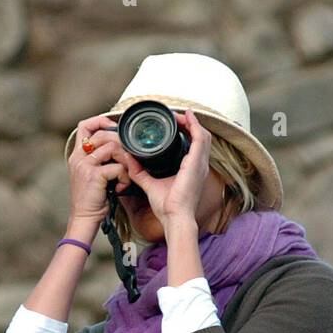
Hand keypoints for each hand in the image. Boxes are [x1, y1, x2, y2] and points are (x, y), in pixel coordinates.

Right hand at [67, 114, 134, 225]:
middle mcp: (78, 157)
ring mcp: (85, 165)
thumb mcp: (91, 175)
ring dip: (125, 161)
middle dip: (120, 144)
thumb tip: (119, 148)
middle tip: (127, 160)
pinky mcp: (93, 175)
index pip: (84, 126)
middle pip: (102, 134)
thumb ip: (99, 160)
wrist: (84, 218)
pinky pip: (117, 166)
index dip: (100, 121)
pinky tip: (121, 186)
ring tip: (125, 175)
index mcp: (77, 155)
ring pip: (112, 148)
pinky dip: (124, 176)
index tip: (113, 130)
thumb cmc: (92, 200)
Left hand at [119, 109, 210, 231]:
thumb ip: (139, 171)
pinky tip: (187, 117)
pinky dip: (194, 125)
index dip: (188, 133)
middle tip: (177, 117)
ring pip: (203, 135)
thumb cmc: (167, 207)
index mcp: (192, 170)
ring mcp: (200, 164)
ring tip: (181, 115)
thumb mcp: (150, 184)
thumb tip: (129, 159)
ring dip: (192, 122)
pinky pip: (200, 138)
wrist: (175, 217)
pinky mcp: (197, 163)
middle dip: (190, 124)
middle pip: (201, 137)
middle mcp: (199, 166)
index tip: (176, 125)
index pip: (195, 146)